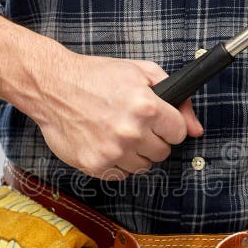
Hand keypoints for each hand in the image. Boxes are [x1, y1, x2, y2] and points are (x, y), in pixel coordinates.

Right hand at [15, 51, 202, 179]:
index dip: (169, 126)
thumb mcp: (142, 73)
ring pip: (144, 166)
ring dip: (136, 153)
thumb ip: (177, 99)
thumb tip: (196, 129)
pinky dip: (116, 162)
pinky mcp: (95, 165)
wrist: (52, 86)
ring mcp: (112, 151)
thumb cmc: (96, 77)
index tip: (159, 122)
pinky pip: (120, 174)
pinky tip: (105, 142)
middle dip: (153, 139)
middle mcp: (131, 132)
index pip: (179, 133)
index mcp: (146, 107)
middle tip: (135, 125)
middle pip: (163, 152)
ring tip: (119, 133)